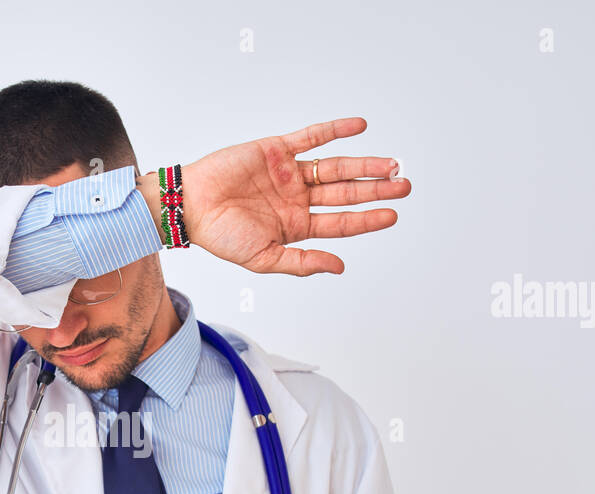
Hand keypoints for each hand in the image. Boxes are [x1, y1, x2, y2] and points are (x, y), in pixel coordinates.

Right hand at [138, 118, 408, 275]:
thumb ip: (301, 262)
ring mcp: (289, 173)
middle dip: (375, 191)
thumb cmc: (219, 236)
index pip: (340, 222)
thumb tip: (338, 266)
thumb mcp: (263, 258)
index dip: (366, 219)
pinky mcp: (277, 149)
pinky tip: (360, 127)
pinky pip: (312, 136)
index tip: (392, 216)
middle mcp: (297, 199)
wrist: (190, 206)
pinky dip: (335, 130)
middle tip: (404, 187)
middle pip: (345, 193)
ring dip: (364, 165)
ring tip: (391, 165)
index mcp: (295, 226)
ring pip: (336, 167)